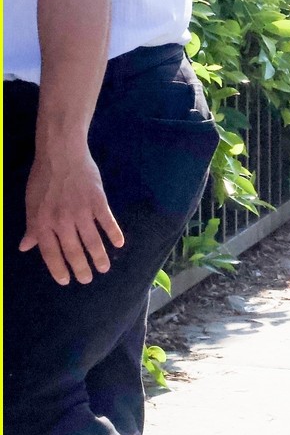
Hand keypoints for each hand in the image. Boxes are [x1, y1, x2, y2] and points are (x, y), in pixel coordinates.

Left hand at [20, 145, 124, 284]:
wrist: (61, 153)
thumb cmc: (43, 177)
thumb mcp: (31, 203)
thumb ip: (31, 227)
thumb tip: (25, 247)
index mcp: (43, 223)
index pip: (51, 253)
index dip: (58, 269)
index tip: (66, 280)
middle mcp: (62, 222)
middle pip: (73, 251)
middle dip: (81, 268)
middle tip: (87, 279)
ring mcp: (81, 212)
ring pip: (92, 241)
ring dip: (99, 257)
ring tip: (104, 268)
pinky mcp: (97, 202)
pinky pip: (107, 222)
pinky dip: (114, 234)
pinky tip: (119, 244)